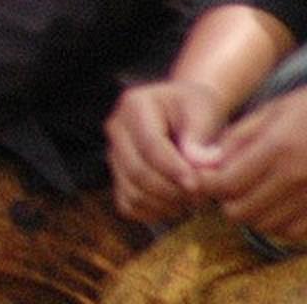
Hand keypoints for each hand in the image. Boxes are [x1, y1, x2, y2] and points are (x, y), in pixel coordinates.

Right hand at [108, 79, 228, 222]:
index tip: (198, 186)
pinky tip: (178, 205)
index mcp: (134, 105)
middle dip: (173, 191)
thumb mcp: (206, 110)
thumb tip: (198, 166)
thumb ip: (201, 137)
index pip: (150, 145)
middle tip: (204, 197)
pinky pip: (128, 205)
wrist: (188, 109)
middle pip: (137, 172)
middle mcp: (116, 129)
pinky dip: (153, 213)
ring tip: (195, 201)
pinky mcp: (118, 175)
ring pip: (132, 192)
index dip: (173, 169)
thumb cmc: (199, 107)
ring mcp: (114, 154)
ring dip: (166, 205)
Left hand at [195, 88, 306, 242]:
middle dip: (227, 201)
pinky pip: (294, 233)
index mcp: (279, 148)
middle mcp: (299, 178)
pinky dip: (280, 225)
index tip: (201, 178)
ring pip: (266, 227)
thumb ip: (237, 139)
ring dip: (253, 214)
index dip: (206, 185)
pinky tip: (278, 205)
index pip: (226, 184)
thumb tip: (203, 164)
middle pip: (242, 211)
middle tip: (228, 186)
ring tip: (254, 194)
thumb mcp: (272, 111)